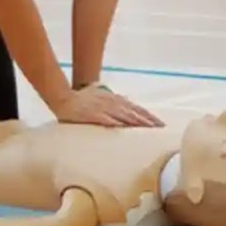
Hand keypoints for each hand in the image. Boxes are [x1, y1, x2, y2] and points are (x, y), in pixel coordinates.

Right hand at [50, 86, 164, 127]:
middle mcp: (112, 102)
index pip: (137, 108)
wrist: (64, 98)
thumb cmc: (82, 98)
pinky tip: (123, 128)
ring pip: (124, 116)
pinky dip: (115, 123)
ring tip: (149, 130)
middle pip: (134, 112)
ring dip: (137, 123)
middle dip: (148, 121)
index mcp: (116, 100)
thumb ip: (113, 99)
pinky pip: (106, 119)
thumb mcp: (101, 94)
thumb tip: (124, 102)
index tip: (161, 125)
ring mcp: (103, 108)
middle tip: (161, 130)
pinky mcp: (92, 114)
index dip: (150, 116)